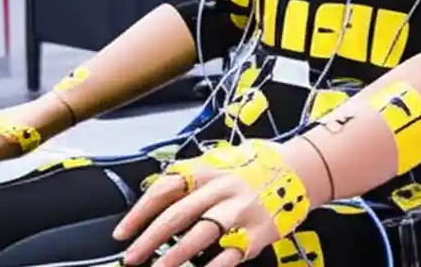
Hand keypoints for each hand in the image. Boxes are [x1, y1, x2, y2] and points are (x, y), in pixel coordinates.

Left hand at [115, 141, 310, 266]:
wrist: (298, 169)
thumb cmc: (251, 168)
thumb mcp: (216, 163)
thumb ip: (188, 178)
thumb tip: (151, 197)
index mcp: (205, 170)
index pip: (163, 190)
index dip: (139, 213)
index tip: (122, 234)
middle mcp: (220, 189)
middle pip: (177, 215)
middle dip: (149, 240)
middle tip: (131, 257)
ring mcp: (240, 210)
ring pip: (200, 235)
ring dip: (174, 257)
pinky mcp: (258, 231)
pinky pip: (231, 253)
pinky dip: (213, 266)